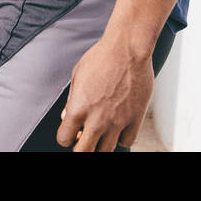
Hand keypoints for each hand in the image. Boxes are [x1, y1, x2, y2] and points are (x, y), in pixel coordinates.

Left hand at [56, 36, 154, 151]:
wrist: (128, 47)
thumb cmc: (102, 56)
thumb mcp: (77, 75)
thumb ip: (71, 100)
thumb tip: (67, 117)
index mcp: (78, 108)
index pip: (64, 139)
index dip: (66, 137)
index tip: (70, 132)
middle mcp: (97, 119)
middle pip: (83, 152)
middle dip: (81, 148)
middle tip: (84, 139)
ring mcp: (118, 121)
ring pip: (106, 150)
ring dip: (101, 144)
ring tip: (102, 132)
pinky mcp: (136, 118)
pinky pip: (127, 142)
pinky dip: (121, 138)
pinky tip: (119, 128)